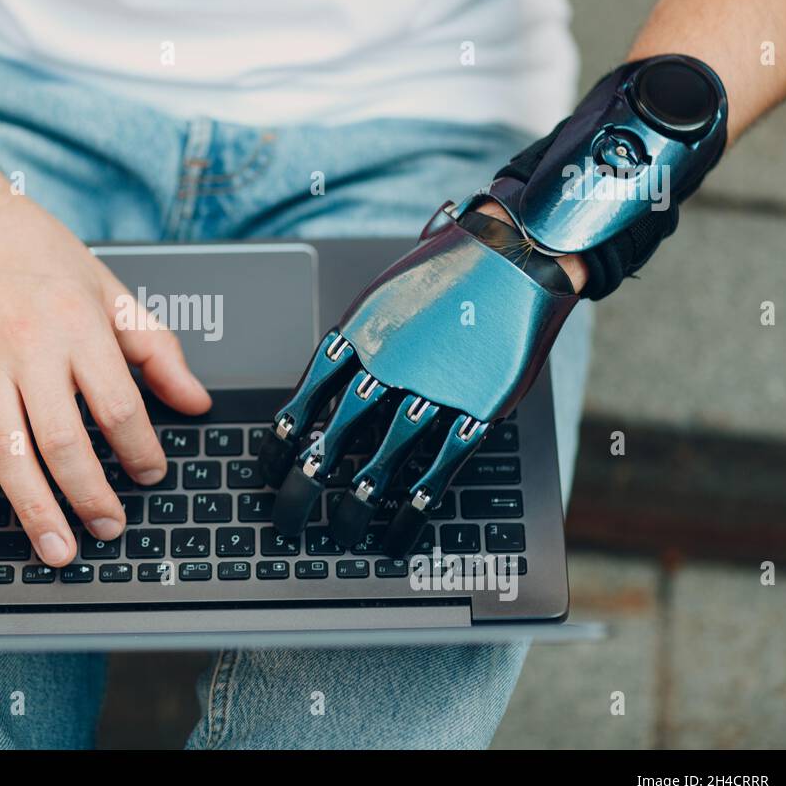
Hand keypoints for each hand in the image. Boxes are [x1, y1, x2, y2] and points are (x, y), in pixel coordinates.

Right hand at [0, 149, 211, 567]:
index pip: (117, 405)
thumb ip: (156, 348)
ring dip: (34, 509)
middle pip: (64, 440)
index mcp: (78, 328)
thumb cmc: (36, 253)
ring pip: (10, 453)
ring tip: (58, 549)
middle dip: (92, 494)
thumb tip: (194, 398)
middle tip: (111, 526)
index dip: (140, 448)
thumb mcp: (109, 290)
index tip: (152, 472)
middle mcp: (29, 352)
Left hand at [258, 199, 584, 557]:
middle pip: (335, 437)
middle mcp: (389, 366)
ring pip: (382, 460)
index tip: (270, 466)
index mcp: (359, 336)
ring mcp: (433, 390)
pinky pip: (437, 468)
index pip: (306, 398)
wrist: (515, 252)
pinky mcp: (476, 408)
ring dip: (357, 502)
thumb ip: (360, 342)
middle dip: (306, 483)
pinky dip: (414, 504)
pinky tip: (397, 529)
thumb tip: (332, 385)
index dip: (283, 440)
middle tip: (288, 516)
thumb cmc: (447, 272)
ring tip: (340, 533)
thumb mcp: (386, 298)